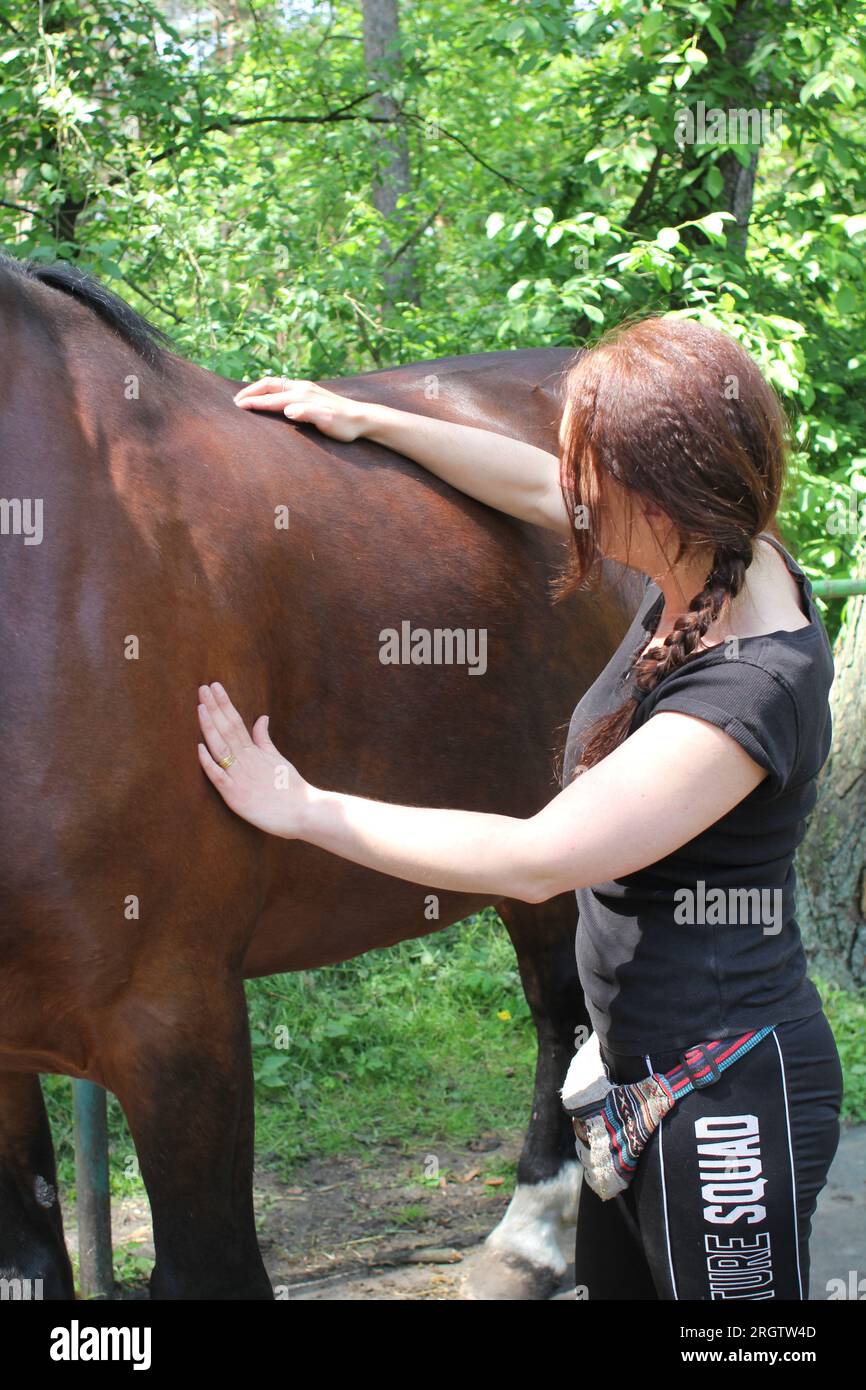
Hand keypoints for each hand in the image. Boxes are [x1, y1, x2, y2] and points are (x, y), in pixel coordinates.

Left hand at [197, 682, 309, 837]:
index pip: (236, 722)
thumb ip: (264, 739)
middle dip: (214, 708)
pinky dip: (209, 763)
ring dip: (210, 727)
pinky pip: (219, 777)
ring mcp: (240, 777)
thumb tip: (261, 717)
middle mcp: (246, 761)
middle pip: (227, 729)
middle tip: (203, 687)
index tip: (213, 686)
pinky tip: (199, 748)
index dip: (224, 704)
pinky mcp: (236, 796)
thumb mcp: (277, 759)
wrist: (304, 812)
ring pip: (221, 748)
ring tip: (201, 707)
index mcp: (255, 752)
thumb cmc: (292, 788)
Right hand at [233, 376, 368, 441]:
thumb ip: (307, 414)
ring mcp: (306, 389)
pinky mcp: (310, 392)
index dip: (254, 402)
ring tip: (246, 397)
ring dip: (259, 389)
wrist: (363, 419)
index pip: (272, 398)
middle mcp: (302, 388)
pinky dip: (269, 390)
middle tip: (235, 401)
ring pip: (276, 384)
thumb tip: (287, 410)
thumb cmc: (344, 425)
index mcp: (302, 395)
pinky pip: (283, 387)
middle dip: (251, 392)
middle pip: (270, 385)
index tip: (237, 407)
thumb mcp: (327, 422)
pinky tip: (268, 397)